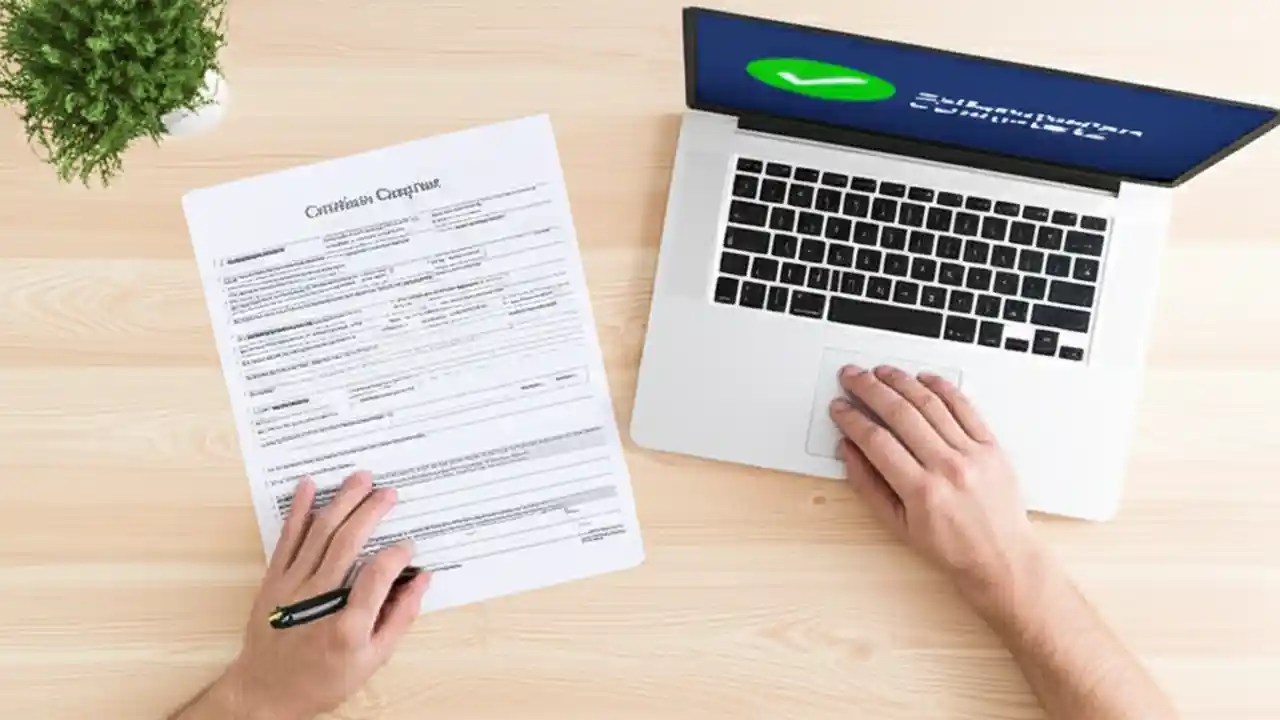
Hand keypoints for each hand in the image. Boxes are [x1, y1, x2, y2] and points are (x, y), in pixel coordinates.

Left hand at [178, 471, 430, 719]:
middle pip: (347, 544)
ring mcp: (292, 588)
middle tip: (388, 493)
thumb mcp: (372, 661)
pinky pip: (288, 539)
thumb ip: (399, 618)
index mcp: (347, 626)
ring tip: (360, 478)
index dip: (397, 555)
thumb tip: (420, 581)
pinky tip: (308, 488)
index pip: (377, 575)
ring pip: (320, 534)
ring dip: (341, 502)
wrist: (265, 692)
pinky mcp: (274, 581)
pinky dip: (298, 511)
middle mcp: (318, 601)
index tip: (408, 546)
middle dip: (370, 512)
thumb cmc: (322, 680)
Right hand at [828, 365, 1044, 611]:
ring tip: (881, 372)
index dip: (852, 419)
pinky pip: (964, 407)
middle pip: (900, 414)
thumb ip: (868, 486)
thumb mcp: (898, 526)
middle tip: (852, 377)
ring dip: (901, 381)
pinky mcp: (992, 445)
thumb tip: (849, 451)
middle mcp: (948, 467)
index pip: (876, 441)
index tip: (840, 408)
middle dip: (870, 390)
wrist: (1002, 557)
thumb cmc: (951, 547)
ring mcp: (972, 453)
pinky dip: (941, 388)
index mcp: (921, 491)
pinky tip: (923, 379)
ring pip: (930, 404)